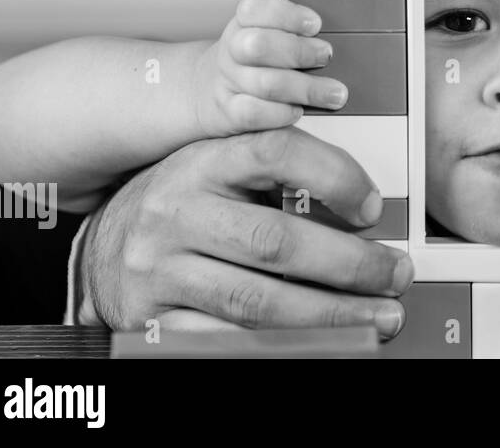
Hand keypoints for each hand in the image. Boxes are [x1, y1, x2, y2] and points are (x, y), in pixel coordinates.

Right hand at [78, 125, 412, 334]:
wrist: (104, 248)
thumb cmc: (183, 203)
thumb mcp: (222, 168)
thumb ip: (282, 175)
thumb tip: (362, 210)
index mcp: (203, 162)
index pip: (278, 153)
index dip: (334, 177)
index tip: (371, 208)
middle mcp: (177, 213)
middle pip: (277, 241)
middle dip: (350, 265)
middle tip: (395, 275)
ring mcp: (161, 271)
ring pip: (259, 302)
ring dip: (330, 315)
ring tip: (376, 317)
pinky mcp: (153, 322)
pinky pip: (227, 341)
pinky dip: (282, 346)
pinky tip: (322, 342)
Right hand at [194, 0, 347, 137]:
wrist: (214, 88)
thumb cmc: (263, 56)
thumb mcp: (274, 31)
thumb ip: (300, 29)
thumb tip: (345, 34)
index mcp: (246, 19)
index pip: (256, 7)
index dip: (286, 15)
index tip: (315, 24)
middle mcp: (234, 46)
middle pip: (259, 46)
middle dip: (299, 51)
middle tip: (328, 56)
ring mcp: (229, 79)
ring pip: (265, 83)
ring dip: (306, 89)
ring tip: (336, 93)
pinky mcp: (228, 111)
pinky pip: (253, 113)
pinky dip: (281, 112)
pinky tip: (299, 110)